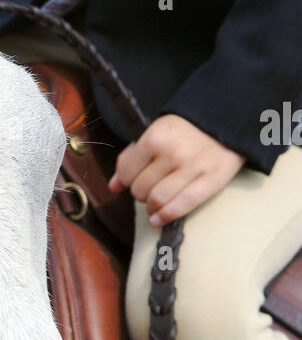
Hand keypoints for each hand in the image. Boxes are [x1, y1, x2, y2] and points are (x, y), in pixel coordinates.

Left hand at [107, 114, 243, 225]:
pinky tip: (157, 219)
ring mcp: (193, 168)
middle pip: (141, 188)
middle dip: (138, 193)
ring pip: (158, 199)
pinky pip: (183, 205)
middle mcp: (173, 153)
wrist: (226, 120)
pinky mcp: (212, 180)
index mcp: (155, 137)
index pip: (127, 172)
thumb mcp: (156, 131)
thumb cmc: (186, 129)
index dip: (123, 181)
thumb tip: (113, 185)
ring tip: (153, 204)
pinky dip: (165, 216)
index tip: (127, 182)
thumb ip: (132, 155)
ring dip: (150, 206)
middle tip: (145, 190)